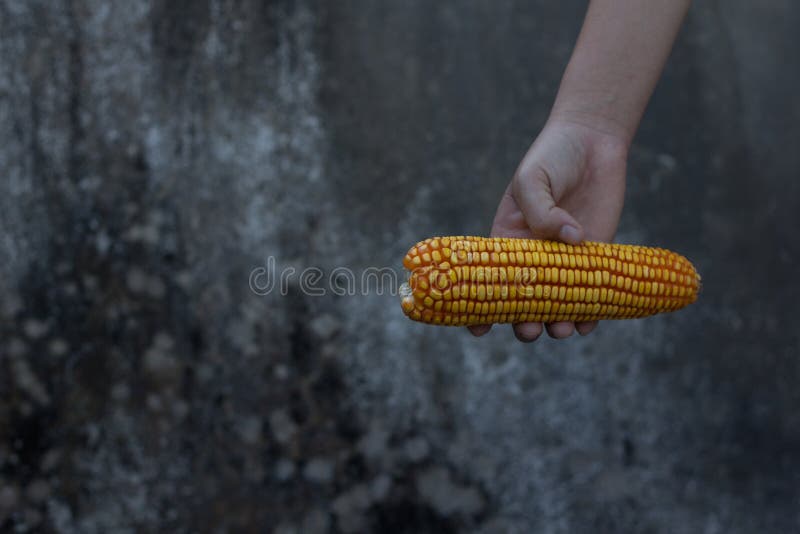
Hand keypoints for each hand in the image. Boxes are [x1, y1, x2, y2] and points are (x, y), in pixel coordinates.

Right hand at [469, 116, 627, 341]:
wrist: (592, 144)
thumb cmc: (551, 158)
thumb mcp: (533, 180)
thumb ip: (542, 211)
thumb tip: (571, 241)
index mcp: (506, 242)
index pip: (487, 282)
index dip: (478, 309)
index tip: (478, 329)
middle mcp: (532, 260)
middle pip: (522, 303)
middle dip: (522, 323)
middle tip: (529, 328)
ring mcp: (564, 264)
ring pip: (556, 307)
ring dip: (556, 324)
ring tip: (561, 328)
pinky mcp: (596, 261)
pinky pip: (591, 298)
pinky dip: (588, 316)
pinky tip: (587, 323)